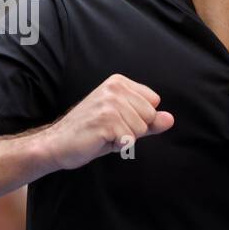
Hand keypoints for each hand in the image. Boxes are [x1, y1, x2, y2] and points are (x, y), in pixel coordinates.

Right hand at [39, 74, 174, 170]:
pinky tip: (99, 140)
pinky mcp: (105, 120)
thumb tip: (170, 119)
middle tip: (109, 130)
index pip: (153, 103)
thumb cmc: (91, 133)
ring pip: (140, 129)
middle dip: (133, 130)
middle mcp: (114, 88)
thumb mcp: (125, 124)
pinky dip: (117, 146)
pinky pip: (129, 140)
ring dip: (124, 139)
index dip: (139, 118)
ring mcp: (110, 103)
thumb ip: (149, 121)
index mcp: (119, 83)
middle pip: (150, 116)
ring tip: (103, 134)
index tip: (117, 121)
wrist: (58, 144)